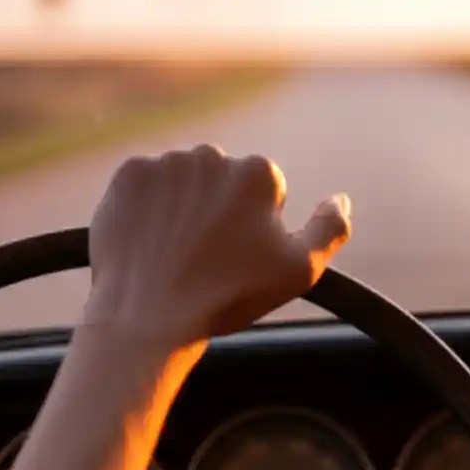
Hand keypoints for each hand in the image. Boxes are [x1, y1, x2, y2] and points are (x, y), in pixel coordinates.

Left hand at [82, 144, 350, 347]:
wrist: (148, 315)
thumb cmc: (228, 295)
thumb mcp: (300, 270)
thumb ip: (331, 228)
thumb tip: (340, 199)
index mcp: (259, 172)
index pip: (265, 190)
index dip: (254, 226)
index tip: (238, 256)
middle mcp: (214, 155)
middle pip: (222, 180)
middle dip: (218, 208)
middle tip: (206, 256)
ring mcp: (167, 162)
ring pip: (183, 181)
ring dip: (182, 206)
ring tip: (174, 252)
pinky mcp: (128, 175)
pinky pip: (145, 184)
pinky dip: (146, 207)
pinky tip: (148, 241)